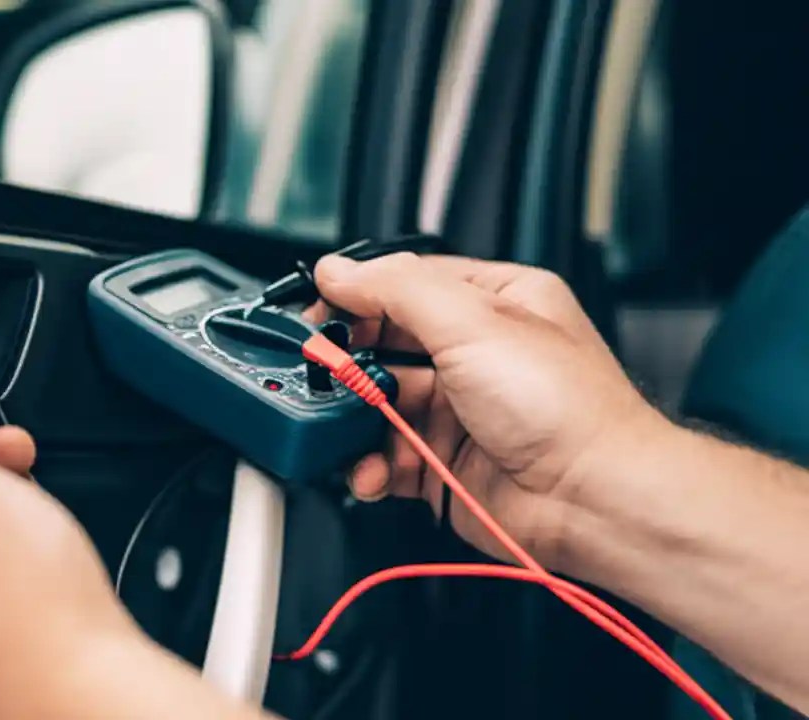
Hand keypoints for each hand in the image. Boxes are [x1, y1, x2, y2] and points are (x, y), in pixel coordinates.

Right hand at [312, 253, 666, 566]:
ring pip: (380, 406)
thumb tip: (341, 271)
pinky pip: (386, 460)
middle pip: (385, 346)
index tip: (315, 311)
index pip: (407, 284)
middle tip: (320, 370)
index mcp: (495, 303)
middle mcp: (476, 355)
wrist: (595, 501)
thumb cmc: (567, 409)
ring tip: (343, 425)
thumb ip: (397, 290)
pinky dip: (368, 466)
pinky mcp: (446, 466)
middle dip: (348, 361)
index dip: (357, 295)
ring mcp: (460, 412)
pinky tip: (368, 469)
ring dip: (354, 417)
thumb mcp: (473, 322)